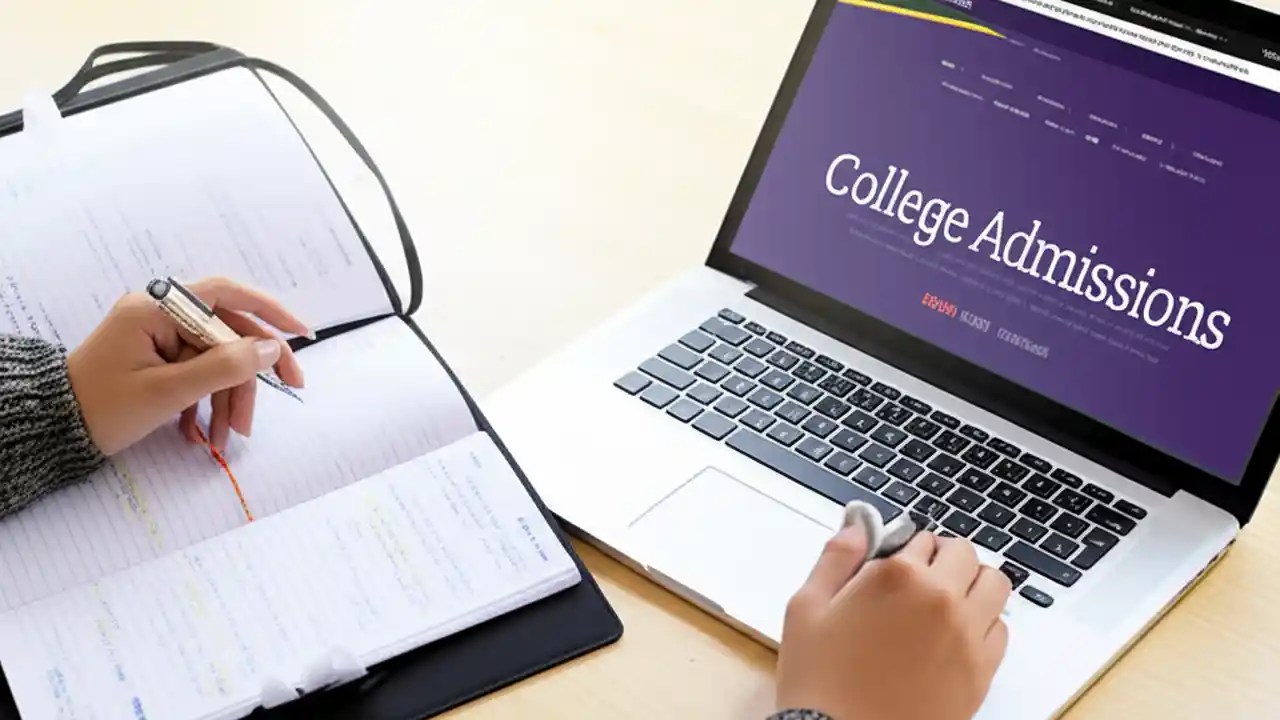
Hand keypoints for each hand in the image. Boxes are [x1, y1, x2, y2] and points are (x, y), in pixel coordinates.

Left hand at [67, 277, 308, 454]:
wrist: (51, 430)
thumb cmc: (102, 407)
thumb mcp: (169, 391)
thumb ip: (224, 366)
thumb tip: (270, 348)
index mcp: (157, 308)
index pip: (227, 296)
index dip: (271, 312)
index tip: (303, 333)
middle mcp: (160, 313)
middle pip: (226, 333)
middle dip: (250, 373)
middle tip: (290, 392)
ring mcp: (157, 336)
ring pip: (214, 359)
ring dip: (228, 398)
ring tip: (228, 438)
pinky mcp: (154, 358)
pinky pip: (194, 372)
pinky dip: (204, 402)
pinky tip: (202, 433)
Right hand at [776, 524, 1011, 719]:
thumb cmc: (820, 680)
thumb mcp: (806, 607)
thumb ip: (836, 557)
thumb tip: (858, 525)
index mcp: (896, 575)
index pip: (921, 536)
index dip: (905, 548)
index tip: (894, 564)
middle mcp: (940, 598)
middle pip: (964, 552)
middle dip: (943, 557)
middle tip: (921, 577)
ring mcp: (966, 635)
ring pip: (995, 584)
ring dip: (973, 583)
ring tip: (947, 601)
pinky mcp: (981, 671)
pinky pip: (1001, 629)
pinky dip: (984, 623)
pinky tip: (956, 635)